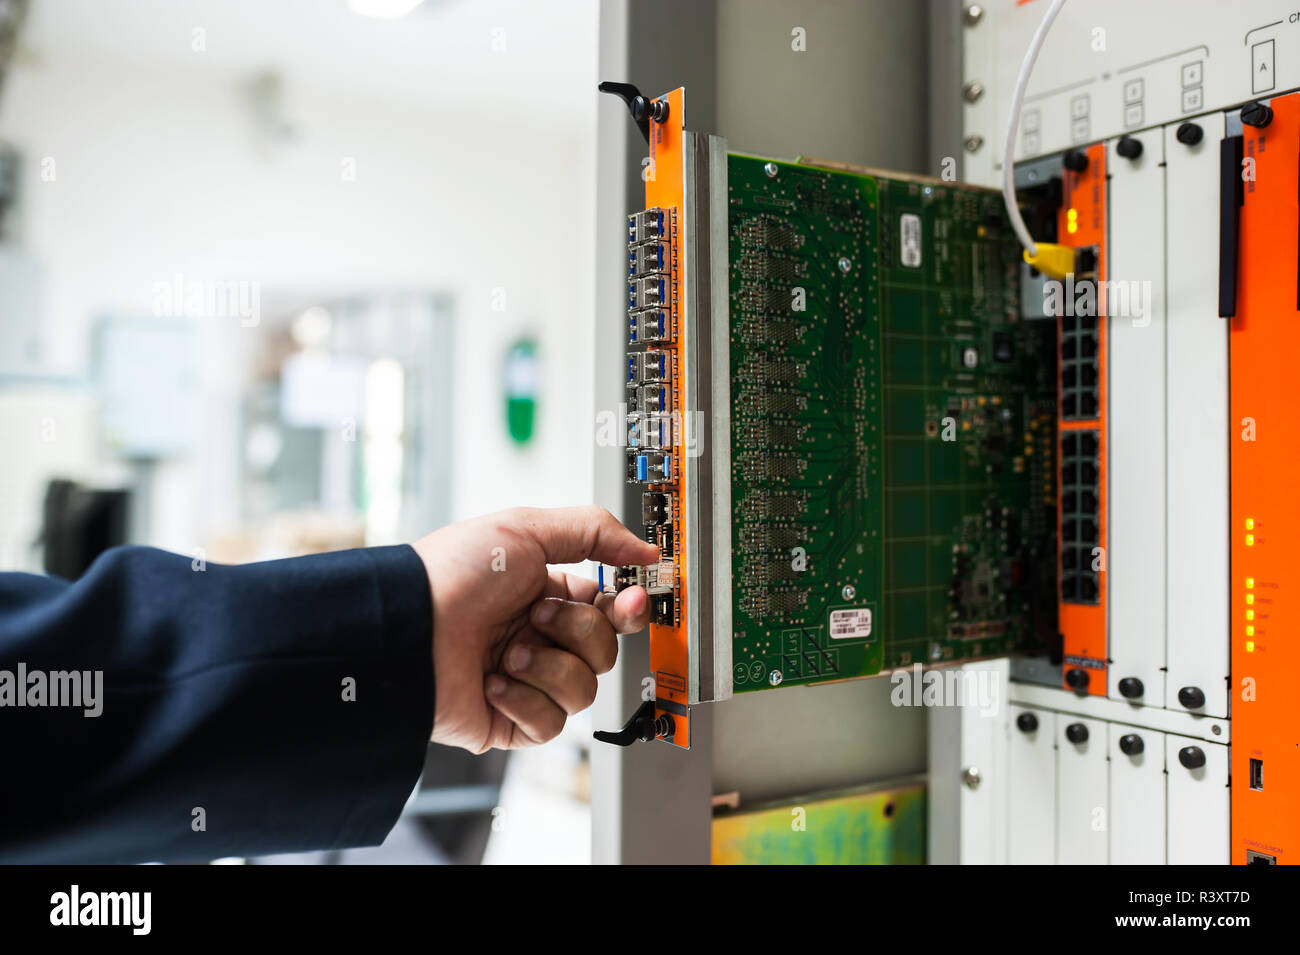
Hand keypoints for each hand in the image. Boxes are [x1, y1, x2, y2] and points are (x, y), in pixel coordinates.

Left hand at [411, 506, 658, 752]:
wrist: (406, 631)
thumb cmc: (452, 576)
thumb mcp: (525, 529)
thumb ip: (594, 531)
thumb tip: (645, 550)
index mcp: (546, 595)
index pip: (609, 610)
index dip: (626, 608)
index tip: (630, 600)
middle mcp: (538, 638)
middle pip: (604, 651)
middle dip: (576, 633)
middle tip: (537, 616)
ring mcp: (525, 681)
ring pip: (584, 690)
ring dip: (548, 667)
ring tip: (506, 653)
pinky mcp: (510, 722)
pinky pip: (551, 724)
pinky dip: (525, 701)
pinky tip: (493, 682)